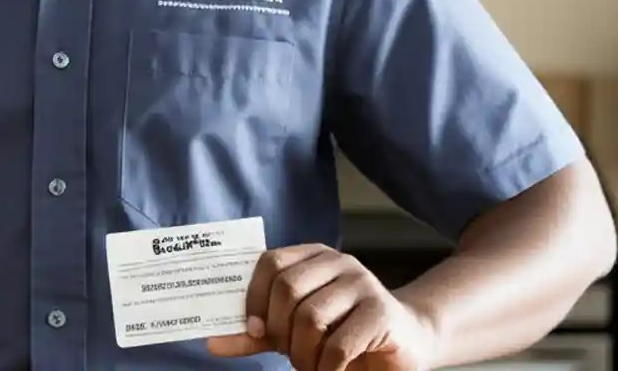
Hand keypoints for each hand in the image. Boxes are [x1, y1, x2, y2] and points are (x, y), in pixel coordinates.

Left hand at [207, 244, 438, 370]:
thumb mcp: (293, 331)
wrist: (404, 343)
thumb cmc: (341, 333)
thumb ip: (257, 333)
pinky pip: (338, 343)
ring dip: (302, 353)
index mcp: (313, 257)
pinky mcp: (381, 313)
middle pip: (288, 289)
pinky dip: (326, 366)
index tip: (252, 330)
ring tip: (310, 366)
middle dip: (279, 330)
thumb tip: (213, 342)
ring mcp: (363, 284)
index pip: (270, 263)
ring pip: (311, 317)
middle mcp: (338, 263)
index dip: (254, 297)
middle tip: (288, 353)